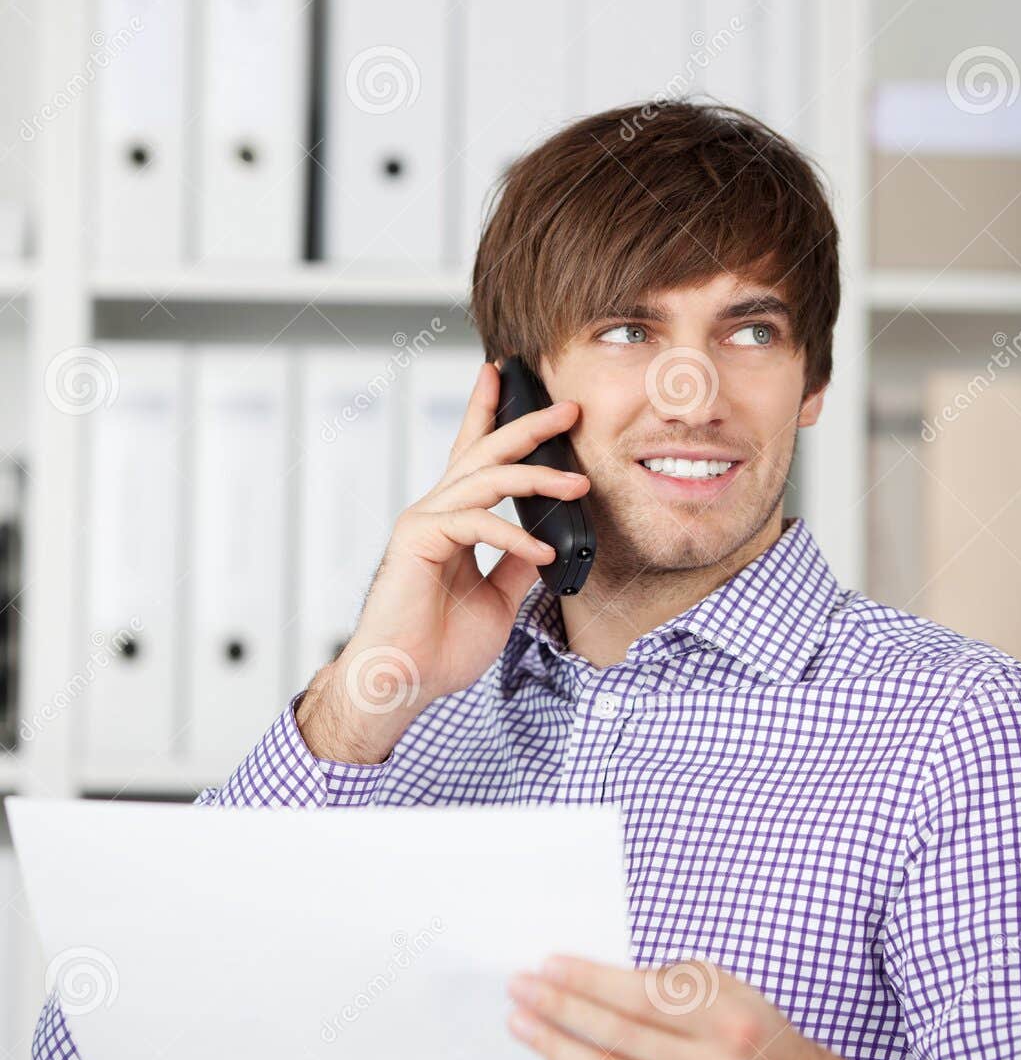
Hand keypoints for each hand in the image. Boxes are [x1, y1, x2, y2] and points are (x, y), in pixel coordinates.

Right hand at [296, 360, 589, 764]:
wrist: (402, 681)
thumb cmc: (440, 647)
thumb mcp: (498, 597)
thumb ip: (516, 563)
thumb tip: (547, 539)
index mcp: (453, 521)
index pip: (474, 457)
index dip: (488, 414)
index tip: (505, 378)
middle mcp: (436, 512)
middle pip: (484, 451)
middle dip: (526, 424)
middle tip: (566, 408)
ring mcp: (424, 521)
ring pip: (486, 478)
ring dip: (537, 476)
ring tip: (578, 483)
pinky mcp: (419, 539)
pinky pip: (476, 523)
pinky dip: (514, 536)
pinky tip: (541, 551)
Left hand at [507, 956, 874, 1059]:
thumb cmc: (745, 1030)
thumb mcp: (723, 988)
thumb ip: (665, 982)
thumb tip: (585, 978)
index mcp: (727, 1020)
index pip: (640, 998)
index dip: (588, 982)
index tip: (547, 965)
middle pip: (616, 1037)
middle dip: (558, 1009)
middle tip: (519, 988)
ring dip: (555, 1047)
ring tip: (521, 1023)